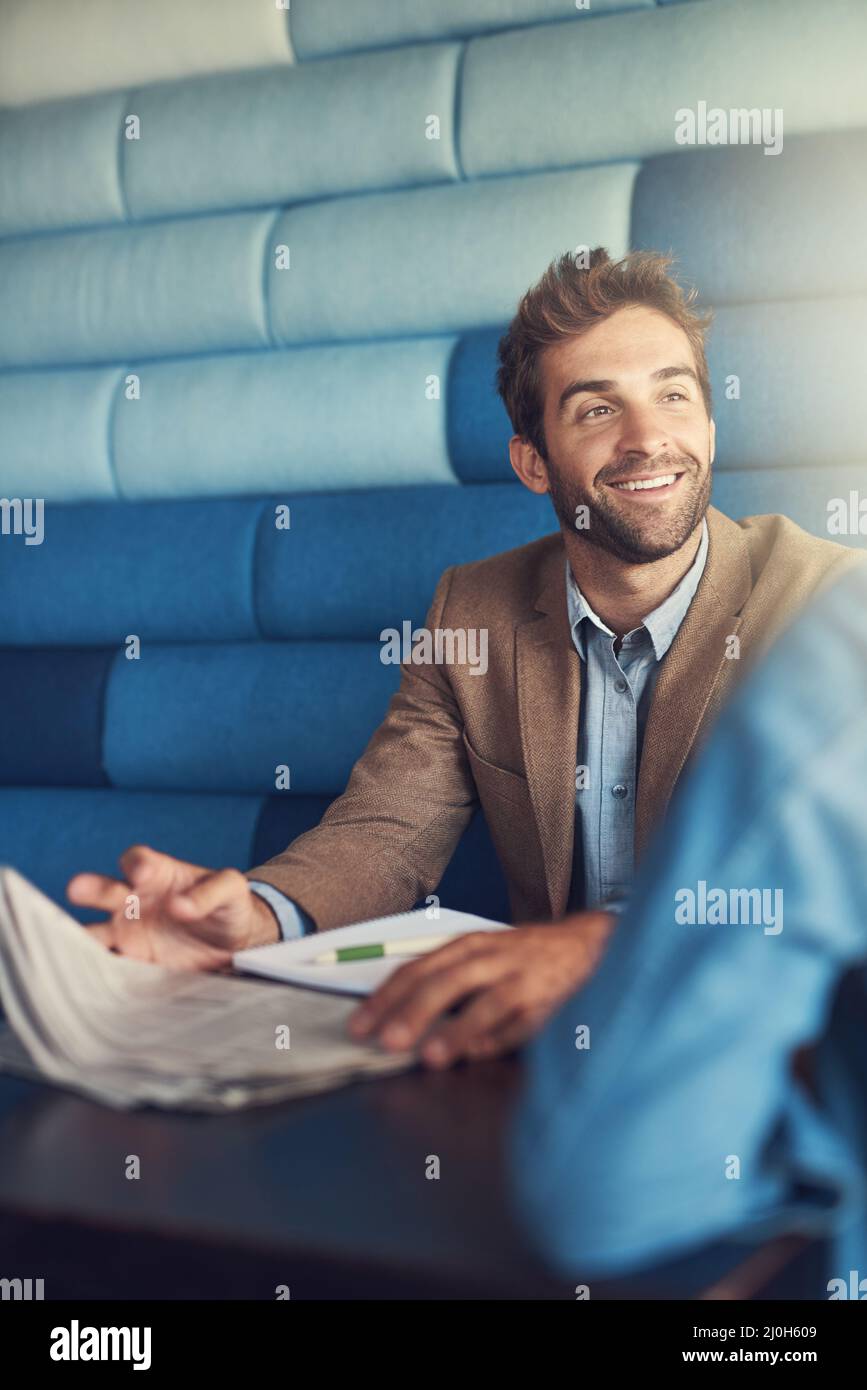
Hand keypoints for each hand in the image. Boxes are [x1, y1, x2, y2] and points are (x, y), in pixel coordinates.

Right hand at [66, 845, 279, 971]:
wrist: (235, 943)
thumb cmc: (229, 905)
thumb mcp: (232, 889)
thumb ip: (210, 892)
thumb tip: (180, 905)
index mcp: (157, 874)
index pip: (136, 860)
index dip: (135, 864)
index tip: (143, 873)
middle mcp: (135, 900)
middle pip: (104, 890)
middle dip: (91, 888)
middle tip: (78, 889)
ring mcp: (130, 932)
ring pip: (97, 931)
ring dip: (85, 935)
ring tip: (76, 942)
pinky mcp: (135, 962)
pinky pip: (111, 966)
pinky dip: (102, 971)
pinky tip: (97, 979)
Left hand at [347, 910, 615, 1066]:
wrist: (590, 944)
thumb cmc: (523, 958)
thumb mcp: (481, 958)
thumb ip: (445, 985)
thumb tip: (398, 1020)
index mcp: (467, 947)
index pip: (417, 969)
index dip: (385, 998)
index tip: (359, 1024)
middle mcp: (491, 958)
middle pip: (445, 982)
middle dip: (412, 1013)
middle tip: (385, 1041)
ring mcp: (522, 978)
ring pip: (486, 1002)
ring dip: (457, 1030)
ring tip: (431, 1056)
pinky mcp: (550, 1001)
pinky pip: (521, 1024)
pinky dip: (500, 1041)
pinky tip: (478, 1056)